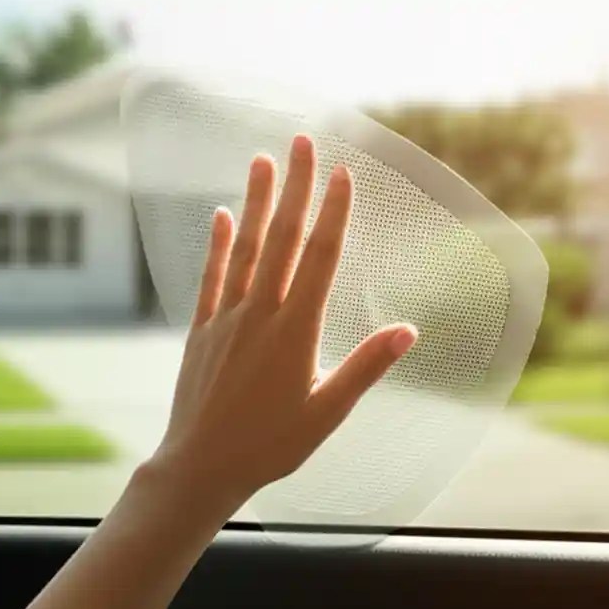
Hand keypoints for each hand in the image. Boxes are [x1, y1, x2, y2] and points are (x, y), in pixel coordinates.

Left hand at [140, 134, 417, 515]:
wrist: (200, 468)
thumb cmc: (270, 446)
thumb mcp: (328, 413)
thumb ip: (366, 368)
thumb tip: (409, 331)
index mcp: (295, 332)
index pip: (318, 259)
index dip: (332, 213)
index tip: (342, 173)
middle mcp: (258, 315)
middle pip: (280, 239)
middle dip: (295, 188)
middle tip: (303, 141)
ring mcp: (225, 320)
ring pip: (244, 249)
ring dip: (255, 202)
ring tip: (263, 159)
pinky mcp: (200, 332)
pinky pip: (211, 278)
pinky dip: (218, 244)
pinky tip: (221, 214)